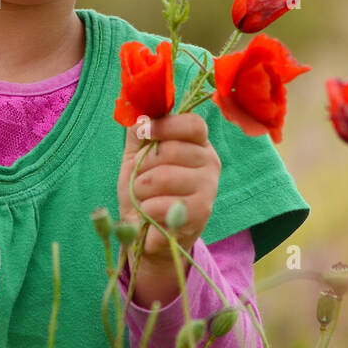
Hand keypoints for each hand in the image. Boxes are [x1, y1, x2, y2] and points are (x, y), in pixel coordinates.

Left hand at [116, 113, 220, 266]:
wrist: (147, 231)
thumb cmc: (144, 188)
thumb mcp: (136, 155)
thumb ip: (139, 132)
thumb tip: (141, 116)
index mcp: (198, 143)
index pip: (193, 123)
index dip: (166, 125)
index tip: (145, 133)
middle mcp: (210, 162)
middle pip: (172, 150)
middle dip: (143, 165)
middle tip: (139, 178)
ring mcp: (209, 188)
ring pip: (163, 177)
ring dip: (141, 189)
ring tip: (143, 198)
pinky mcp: (201, 213)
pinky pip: (163, 204)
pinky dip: (147, 209)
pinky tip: (151, 214)